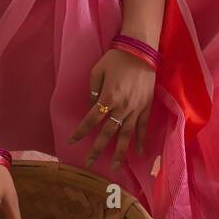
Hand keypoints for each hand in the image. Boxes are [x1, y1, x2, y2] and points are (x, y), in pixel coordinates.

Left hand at [67, 48, 155, 170]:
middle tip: (89, 163)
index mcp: (107, 98)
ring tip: (114, 167)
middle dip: (97, 149)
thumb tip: (92, 107)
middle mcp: (121, 108)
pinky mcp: (146, 107)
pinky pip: (143, 127)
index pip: (91, 120)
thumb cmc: (116, 59)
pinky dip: (140, 140)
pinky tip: (137, 152)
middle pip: (108, 133)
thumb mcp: (97, 71)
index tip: (72, 141)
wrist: (140, 51)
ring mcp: (135, 109)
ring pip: (126, 135)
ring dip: (120, 152)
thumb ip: (93, 90)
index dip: (81, 132)